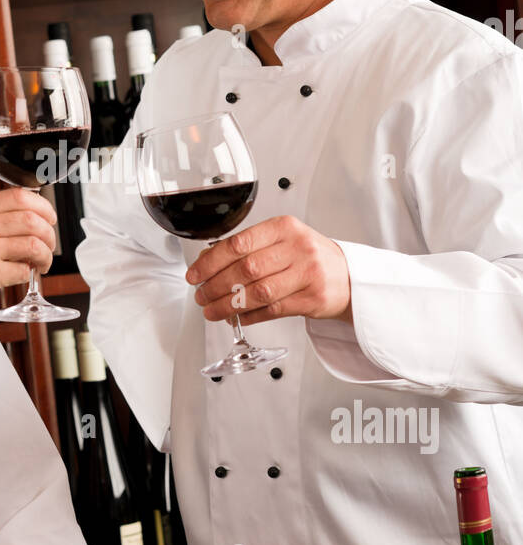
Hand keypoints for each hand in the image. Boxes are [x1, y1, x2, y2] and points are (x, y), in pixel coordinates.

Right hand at [0, 186, 57, 326]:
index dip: (43, 207)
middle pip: (32, 220)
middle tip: (49, 244)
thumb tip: (22, 213)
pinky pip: (23, 271)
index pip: (19, 196)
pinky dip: (29, 274)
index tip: (49, 218)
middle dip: (49, 233)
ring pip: (33, 245)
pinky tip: (24, 275)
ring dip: (45, 255)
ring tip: (42, 263)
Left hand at [185, 214, 351, 327]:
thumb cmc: (310, 257)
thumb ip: (250, 247)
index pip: (239, 243)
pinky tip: (237, 317)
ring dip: (228, 305)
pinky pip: (272, 310)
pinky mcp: (312, 299)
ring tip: (212, 310)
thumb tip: (209, 261)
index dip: (211, 261)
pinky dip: (249, 316)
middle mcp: (297, 248)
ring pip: (258, 293)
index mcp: (284, 227)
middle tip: (201, 295)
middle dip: (216, 285)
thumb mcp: (283, 240)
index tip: (195, 273)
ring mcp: (307, 274)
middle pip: (246, 269)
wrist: (349, 276)